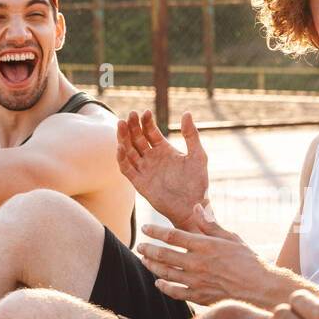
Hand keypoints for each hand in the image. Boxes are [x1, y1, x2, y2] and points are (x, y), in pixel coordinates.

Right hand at [117, 109, 207, 227]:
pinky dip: (122, 158)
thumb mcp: (198, 156)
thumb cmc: (198, 183)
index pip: (150, 132)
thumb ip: (191, 135)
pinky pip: (127, 169)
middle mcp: (152, 158)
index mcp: (164, 150)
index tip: (146, 112)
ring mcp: (144, 170)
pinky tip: (120, 147)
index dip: (147, 122)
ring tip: (121, 125)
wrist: (193, 206)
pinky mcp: (139, 183)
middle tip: (131, 114)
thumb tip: (187, 113)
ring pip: (129, 151)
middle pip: (137, 139)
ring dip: (124, 138)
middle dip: (133, 126)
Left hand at [137, 204, 270, 305]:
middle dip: (148, 249)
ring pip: (166, 273)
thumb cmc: (248, 260)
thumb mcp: (231, 238)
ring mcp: (197, 281)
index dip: (155, 231)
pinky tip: (159, 282)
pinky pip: (176, 292)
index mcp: (205, 246)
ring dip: (152, 266)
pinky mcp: (200, 296)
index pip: (172, 236)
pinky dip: (165, 287)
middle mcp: (197, 263)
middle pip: (164, 255)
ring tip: (145, 261)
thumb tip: (196, 207)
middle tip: (140, 246)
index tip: (145, 228)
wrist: (260, 288)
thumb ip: (211, 224)